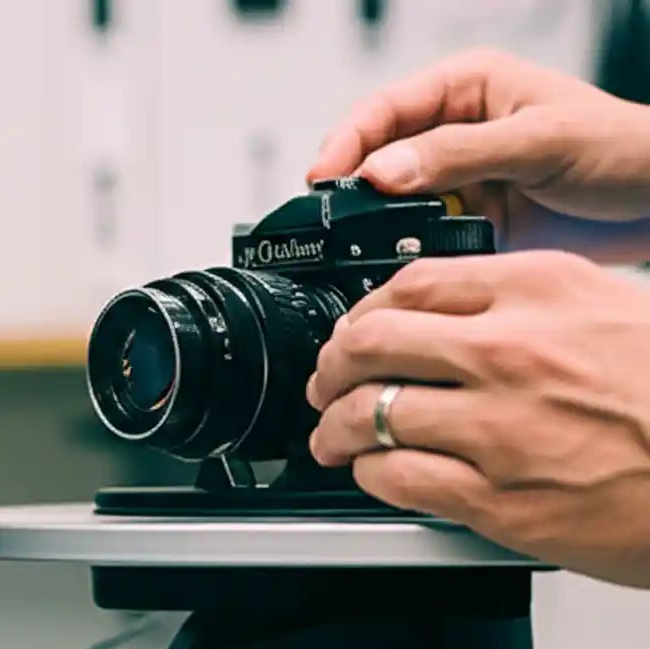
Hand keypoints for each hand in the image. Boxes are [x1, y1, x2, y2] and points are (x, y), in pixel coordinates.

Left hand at [306, 251, 649, 587]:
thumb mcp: (614, 308)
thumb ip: (529, 299)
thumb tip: (454, 306)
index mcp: (541, 292)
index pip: (411, 283)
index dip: (365, 309)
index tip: (355, 326)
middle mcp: (511, 352)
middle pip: (371, 343)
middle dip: (333, 364)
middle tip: (327, 379)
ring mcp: (499, 427)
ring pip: (369, 414)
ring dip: (336, 427)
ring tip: (331, 434)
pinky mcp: (498, 499)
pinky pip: (397, 478)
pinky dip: (370, 474)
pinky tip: (372, 473)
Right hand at [308, 48, 649, 260]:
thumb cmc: (623, 149)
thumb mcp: (539, 141)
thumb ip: (458, 154)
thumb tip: (383, 170)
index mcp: (465, 88)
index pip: (383, 109)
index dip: (347, 142)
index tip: (324, 178)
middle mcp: (453, 132)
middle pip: (376, 157)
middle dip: (351, 190)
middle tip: (331, 221)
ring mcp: (458, 181)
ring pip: (392, 203)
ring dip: (376, 226)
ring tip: (362, 248)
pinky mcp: (468, 224)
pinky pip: (420, 239)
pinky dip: (405, 254)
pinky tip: (398, 265)